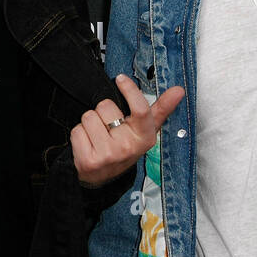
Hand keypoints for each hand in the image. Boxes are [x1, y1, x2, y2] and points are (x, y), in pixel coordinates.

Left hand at [71, 74, 185, 186]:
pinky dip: (80, 134)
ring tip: (98, 136)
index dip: (130, 90)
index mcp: (145, 138)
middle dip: (103, 112)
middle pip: (106, 106)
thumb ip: (161, 109)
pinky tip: (88, 144)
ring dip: (90, 123)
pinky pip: (77, 130)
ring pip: (89, 116)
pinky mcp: (89, 161)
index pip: (141, 110)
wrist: (104, 178)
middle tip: (109, 127)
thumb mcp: (145, 130)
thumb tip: (179, 90)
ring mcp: (108, 155)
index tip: (121, 78)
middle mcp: (128, 147)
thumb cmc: (126, 146)